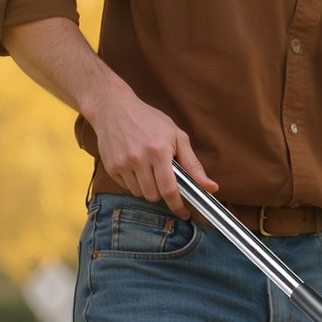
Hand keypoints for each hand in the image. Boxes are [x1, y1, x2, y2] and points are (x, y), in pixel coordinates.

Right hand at [90, 86, 215, 215]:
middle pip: (154, 195)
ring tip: (151, 171)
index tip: (184, 213)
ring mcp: (122, 163)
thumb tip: (211, 187)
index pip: (169, 189)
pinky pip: (127, 187)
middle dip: (163, 194)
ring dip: (149, 189)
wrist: (113, 108)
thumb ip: (193, 165)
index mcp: (159, 152)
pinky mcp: (110, 166)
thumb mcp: (177, 136)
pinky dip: (135, 184)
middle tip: (166, 182)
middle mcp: (138, 159)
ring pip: (140, 193)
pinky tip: (137, 168)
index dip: (178, 206)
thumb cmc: (150, 120)